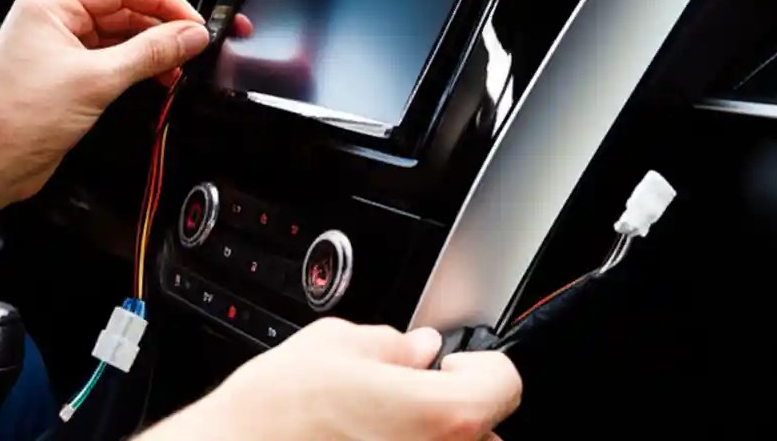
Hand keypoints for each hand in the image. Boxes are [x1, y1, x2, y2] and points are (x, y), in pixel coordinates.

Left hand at [0, 0, 231, 204]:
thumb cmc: (16, 121)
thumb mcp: (96, 81)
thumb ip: (150, 53)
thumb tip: (189, 35)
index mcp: (51, 5)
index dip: (163, 1)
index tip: (193, 21)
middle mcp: (53, 21)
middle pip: (123, 9)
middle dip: (160, 27)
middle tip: (193, 46)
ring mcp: (59, 48)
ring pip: (119, 36)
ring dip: (151, 50)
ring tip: (178, 68)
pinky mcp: (66, 75)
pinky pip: (110, 60)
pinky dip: (136, 68)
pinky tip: (156, 80)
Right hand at [144, 318, 521, 440]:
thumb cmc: (273, 417)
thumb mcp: (334, 347)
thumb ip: (392, 346)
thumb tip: (417, 349)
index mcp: (443, 415)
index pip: (504, 384)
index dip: (475, 366)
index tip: (447, 366)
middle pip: (481, 430)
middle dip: (448, 408)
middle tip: (401, 398)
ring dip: (423, 438)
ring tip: (371, 431)